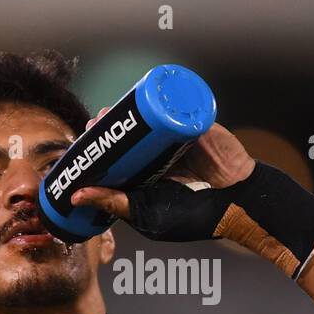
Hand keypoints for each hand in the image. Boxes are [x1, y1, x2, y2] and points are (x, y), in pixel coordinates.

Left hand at [70, 107, 255, 223]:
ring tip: (109, 113)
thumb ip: (114, 204)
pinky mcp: (196, 123)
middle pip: (130, 131)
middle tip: (95, 124)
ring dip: (126, 110)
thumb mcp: (146, 213)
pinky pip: (178, 105)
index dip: (100, 147)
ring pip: (148, 116)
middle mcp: (160, 153)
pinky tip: (138, 97)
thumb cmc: (195, 217)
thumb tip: (76, 196)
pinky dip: (160, 98)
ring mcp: (178, 136)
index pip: (118, 155)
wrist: (237, 204)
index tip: (83, 142)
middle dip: (109, 125)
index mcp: (147, 174)